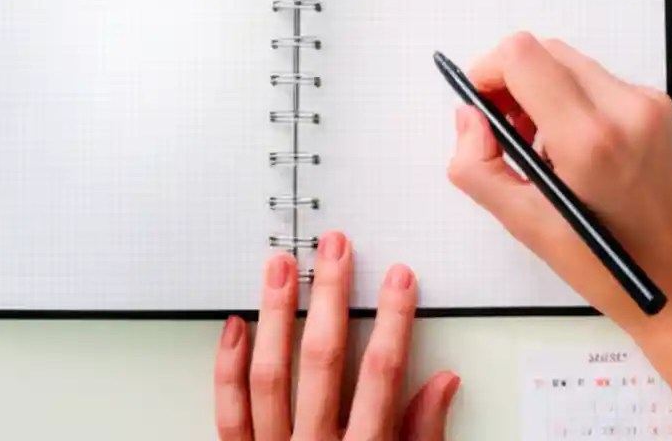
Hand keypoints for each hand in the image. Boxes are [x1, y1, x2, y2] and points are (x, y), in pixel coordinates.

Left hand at [213, 234, 459, 440]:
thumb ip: (422, 436)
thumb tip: (443, 383)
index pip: (381, 375)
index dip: (393, 321)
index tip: (399, 280)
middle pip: (322, 361)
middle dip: (330, 297)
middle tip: (334, 250)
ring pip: (270, 374)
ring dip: (275, 314)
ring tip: (279, 268)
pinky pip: (229, 410)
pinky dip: (229, 365)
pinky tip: (237, 325)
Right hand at [445, 33, 671, 440]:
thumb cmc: (615, 269)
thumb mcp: (528, 226)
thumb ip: (479, 166)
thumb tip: (468, 119)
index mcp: (591, 138)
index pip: (523, 56)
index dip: (487, 73)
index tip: (478, 107)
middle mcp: (626, 108)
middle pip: (545, 51)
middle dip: (511, 83)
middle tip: (501, 133)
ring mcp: (649, 105)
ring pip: (571, 65)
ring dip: (540, 93)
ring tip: (538, 152)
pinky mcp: (660, 110)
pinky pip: (598, 84)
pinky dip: (571, 104)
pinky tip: (571, 155)